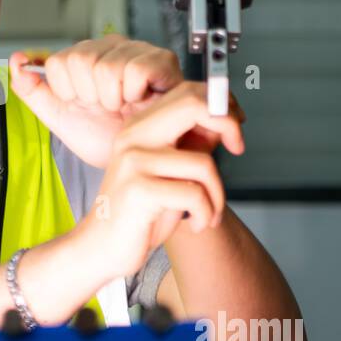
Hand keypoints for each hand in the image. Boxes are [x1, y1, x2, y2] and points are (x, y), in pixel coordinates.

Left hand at [9, 34, 182, 167]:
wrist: (137, 163)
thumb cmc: (104, 138)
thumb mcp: (58, 116)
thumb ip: (31, 90)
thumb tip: (15, 60)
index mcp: (86, 54)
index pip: (58, 62)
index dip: (68, 92)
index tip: (86, 104)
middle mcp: (111, 46)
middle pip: (80, 60)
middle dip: (90, 96)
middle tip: (107, 108)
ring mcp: (138, 50)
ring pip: (107, 68)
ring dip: (114, 100)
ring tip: (125, 107)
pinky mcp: (163, 61)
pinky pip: (136, 70)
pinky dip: (136, 94)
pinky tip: (142, 101)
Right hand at [73, 81, 244, 276]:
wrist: (102, 249)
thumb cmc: (140, 215)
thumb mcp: (171, 174)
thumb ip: (193, 145)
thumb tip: (226, 121)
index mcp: (139, 127)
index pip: (187, 92)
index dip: (221, 104)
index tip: (236, 129)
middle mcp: (133, 136)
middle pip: (193, 105)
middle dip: (228, 124)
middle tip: (238, 147)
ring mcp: (133, 161)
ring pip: (202, 164)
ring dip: (217, 197)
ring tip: (208, 213)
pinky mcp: (138, 190)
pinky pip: (194, 195)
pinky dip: (206, 215)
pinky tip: (196, 224)